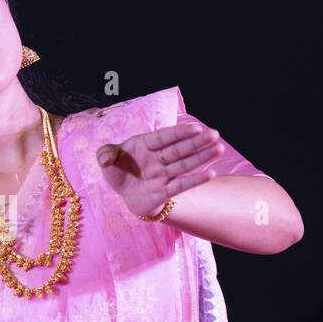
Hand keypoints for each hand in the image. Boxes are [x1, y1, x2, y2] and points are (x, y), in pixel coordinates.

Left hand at [96, 122, 225, 217]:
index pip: (165, 137)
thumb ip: (106, 155)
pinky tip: (210, 174)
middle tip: (215, 134)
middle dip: (197, 142)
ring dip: (202, 157)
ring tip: (219, 148)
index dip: (180, 132)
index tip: (198, 127)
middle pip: (179, 149)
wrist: (124, 194)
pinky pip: (181, 186)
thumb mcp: (107, 161)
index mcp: (145, 146)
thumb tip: (104, 158)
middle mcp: (158, 159)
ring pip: (184, 164)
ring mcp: (163, 175)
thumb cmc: (118, 171)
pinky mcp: (164, 192)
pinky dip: (194, 180)